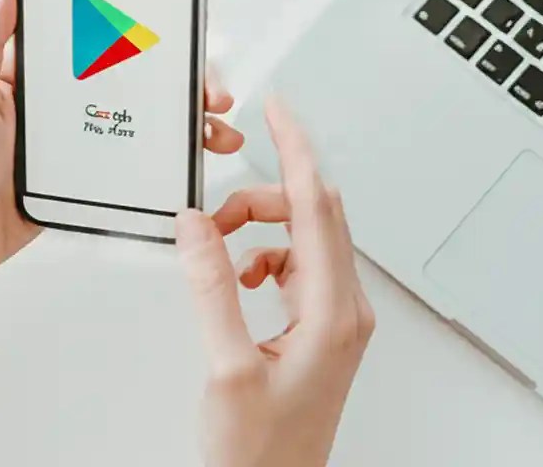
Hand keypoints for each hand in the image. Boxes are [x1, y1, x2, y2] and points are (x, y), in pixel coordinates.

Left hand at [0, 0, 244, 298]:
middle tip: (211, 94)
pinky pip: (122, 166)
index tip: (175, 34)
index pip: (87, 39)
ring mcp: (61, 146)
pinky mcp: (70, 184)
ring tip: (213, 135)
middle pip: (124, 81)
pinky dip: (157, 164)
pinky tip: (184, 167)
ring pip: (132, 123)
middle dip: (174, 85)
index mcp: (20, 76)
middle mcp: (45, 106)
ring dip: (176, 126)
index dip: (135, 33)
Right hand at [177, 97, 374, 466]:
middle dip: (263, 198)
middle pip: (313, 216)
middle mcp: (345, 309)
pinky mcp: (320, 328)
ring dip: (258, 231)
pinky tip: (238, 281)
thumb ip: (210, 288)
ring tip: (217, 252)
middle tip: (214, 207)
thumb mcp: (226, 364)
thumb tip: (197, 225)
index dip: (297, 150)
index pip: (319, 206)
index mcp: (333, 312)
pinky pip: (296, 267)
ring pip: (302, 240)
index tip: (280, 110)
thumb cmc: (260, 450)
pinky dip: (263, 259)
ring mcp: (335, 319)